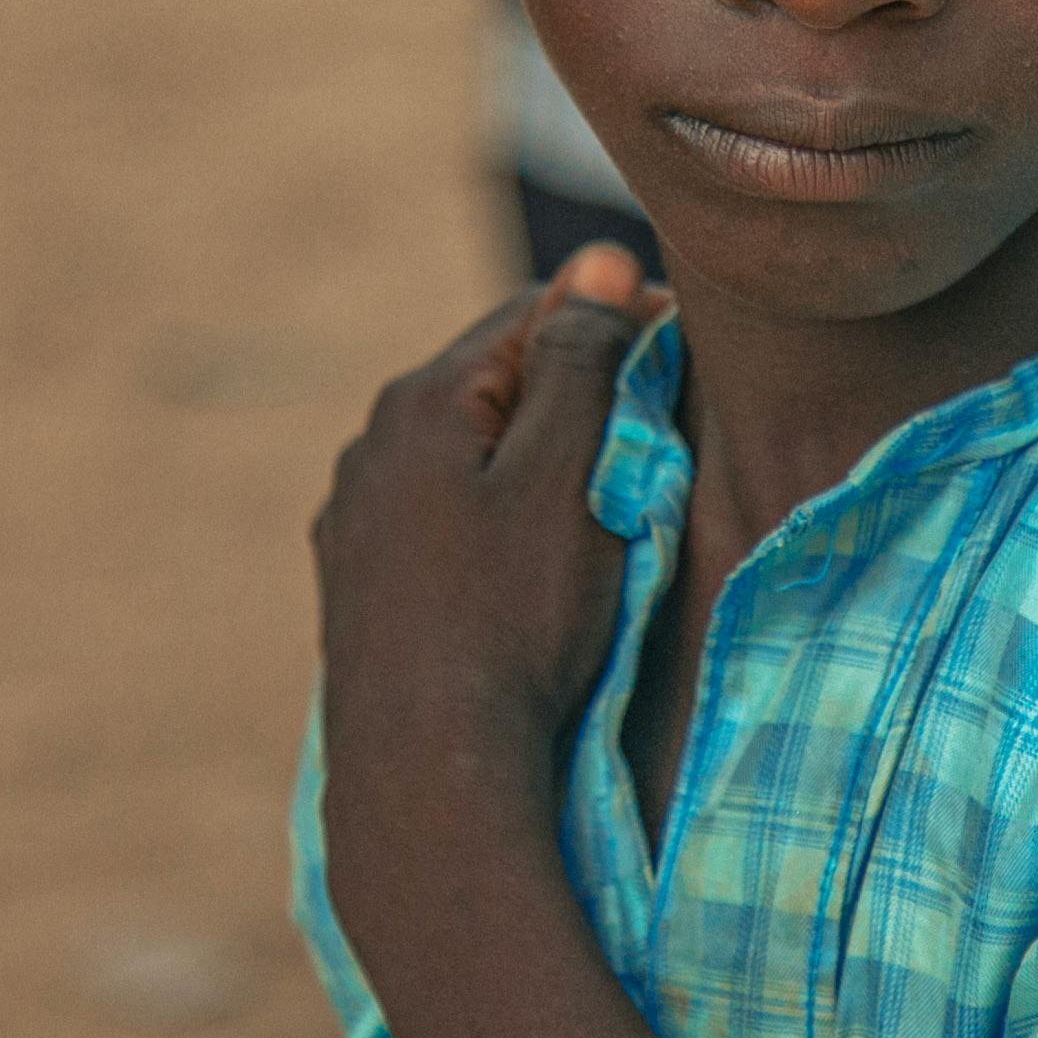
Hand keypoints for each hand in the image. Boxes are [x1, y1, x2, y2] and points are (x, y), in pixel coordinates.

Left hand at [313, 246, 664, 924]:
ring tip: (601, 511)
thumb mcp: (568, 477)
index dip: (616, 324)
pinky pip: (440, 521)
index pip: (531, 316)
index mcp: (420, 403)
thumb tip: (596, 263)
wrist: (427, 775)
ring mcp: (354, 523)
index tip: (683, 359)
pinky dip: (494, 523)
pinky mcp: (358, 589)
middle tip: (654, 438)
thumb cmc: (512, 621)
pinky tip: (529, 573)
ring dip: (533, 462)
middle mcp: (369, 449)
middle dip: (575, 394)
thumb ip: (581, 364)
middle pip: (494, 385)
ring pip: (465, 457)